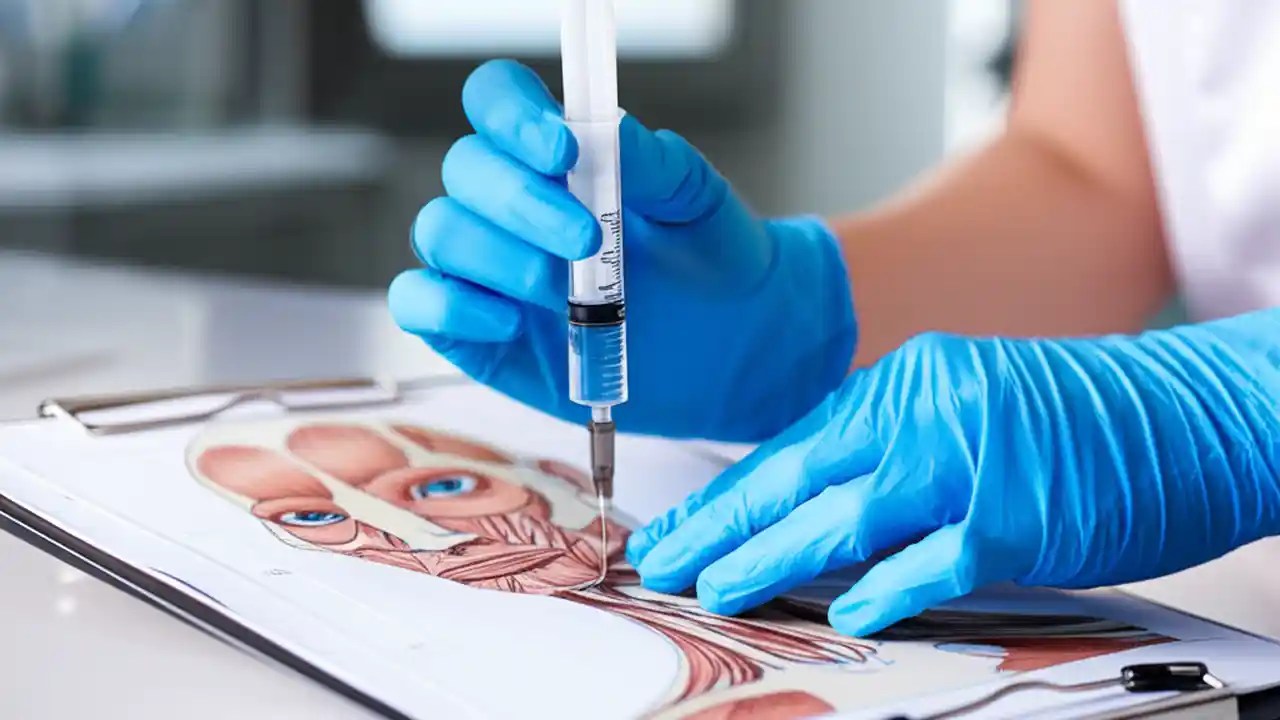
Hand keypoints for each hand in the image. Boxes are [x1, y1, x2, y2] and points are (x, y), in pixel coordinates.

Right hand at [387, 60, 854, 441]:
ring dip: (499, 259)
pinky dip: (449, 309)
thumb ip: (655, 162)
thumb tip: (606, 129)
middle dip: (521, 204)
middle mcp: (508, 203)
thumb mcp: (698, 203)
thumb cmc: (709, 262)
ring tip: (564, 292)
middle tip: (587, 242)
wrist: (729, 348)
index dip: (511, 115)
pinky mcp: (473, 330)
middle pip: (465, 170)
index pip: (496, 101)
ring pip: (440, 234)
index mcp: (555, 156)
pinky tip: (509, 323)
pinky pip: (418, 304)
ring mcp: (486, 267)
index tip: (561, 153)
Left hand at [626, 311, 1279, 634]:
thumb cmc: (1078, 418)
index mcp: (903, 385)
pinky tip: (843, 614)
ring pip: (843, 517)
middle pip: (795, 478)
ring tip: (716, 591)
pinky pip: (933, 561)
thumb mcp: (964, 408)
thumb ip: (891, 451)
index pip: (789, 448)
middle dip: (719, 529)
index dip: (725, 497)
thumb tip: (817, 511)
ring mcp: (969, 460)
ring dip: (770, 559)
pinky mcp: (1016, 515)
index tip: (676, 530)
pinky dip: (884, 590)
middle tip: (661, 565)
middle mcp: (924, 411)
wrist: (1188, 408)